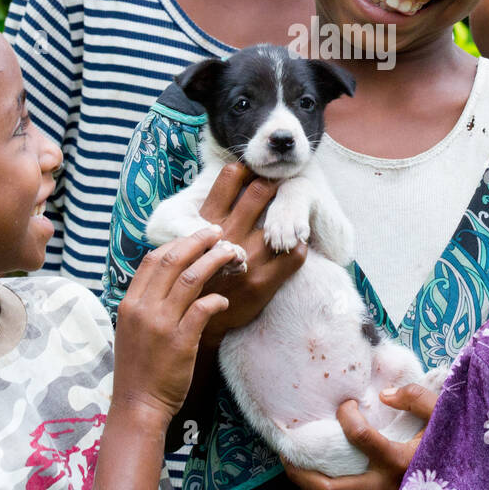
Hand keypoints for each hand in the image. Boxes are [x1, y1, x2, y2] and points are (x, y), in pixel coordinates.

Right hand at [110, 226, 235, 421]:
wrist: (137, 405)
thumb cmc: (139, 368)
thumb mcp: (133, 329)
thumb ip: (147, 303)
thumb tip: (171, 279)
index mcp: (130, 303)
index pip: (152, 259)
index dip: (177, 242)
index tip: (197, 235)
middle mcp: (143, 309)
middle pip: (173, 261)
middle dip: (199, 241)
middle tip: (219, 233)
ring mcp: (161, 325)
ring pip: (191, 279)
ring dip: (214, 261)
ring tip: (231, 254)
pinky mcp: (181, 342)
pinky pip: (203, 309)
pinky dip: (217, 300)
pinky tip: (224, 301)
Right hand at [194, 162, 307, 347]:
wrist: (198, 321)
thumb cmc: (195, 274)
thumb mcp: (187, 241)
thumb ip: (203, 216)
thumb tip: (226, 184)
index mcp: (207, 222)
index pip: (230, 177)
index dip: (248, 169)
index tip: (257, 172)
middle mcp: (229, 235)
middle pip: (261, 191)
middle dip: (274, 184)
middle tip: (281, 186)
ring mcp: (248, 258)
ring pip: (282, 219)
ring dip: (291, 214)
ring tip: (294, 213)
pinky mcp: (265, 282)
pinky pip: (296, 253)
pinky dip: (300, 244)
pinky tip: (295, 244)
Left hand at [280, 383, 440, 489]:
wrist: (467, 481)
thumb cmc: (453, 444)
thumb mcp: (443, 415)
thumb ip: (417, 399)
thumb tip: (383, 394)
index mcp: (400, 461)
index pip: (360, 437)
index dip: (345, 416)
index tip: (344, 406)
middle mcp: (385, 489)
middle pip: (330, 489)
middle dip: (301, 472)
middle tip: (288, 451)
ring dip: (307, 489)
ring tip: (295, 468)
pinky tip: (316, 483)